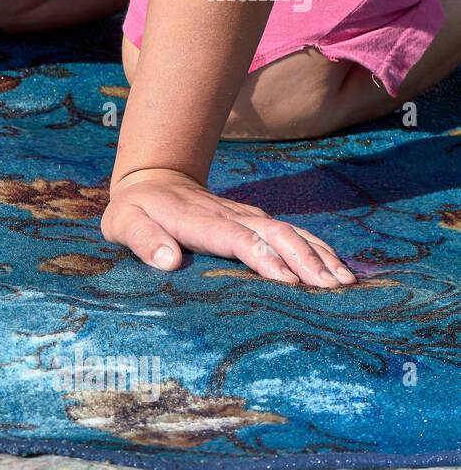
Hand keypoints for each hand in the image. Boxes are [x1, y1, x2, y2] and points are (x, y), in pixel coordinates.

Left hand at [101, 168, 355, 287]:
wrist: (151, 181)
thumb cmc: (135, 212)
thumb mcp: (124, 225)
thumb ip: (145, 241)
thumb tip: (169, 261)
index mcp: (197, 220)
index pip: (236, 238)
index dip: (263, 256)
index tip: (288, 280)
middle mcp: (229, 215)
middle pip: (274, 234)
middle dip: (305, 259)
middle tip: (332, 288)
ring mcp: (246, 216)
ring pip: (289, 232)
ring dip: (318, 255)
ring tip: (345, 282)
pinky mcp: (255, 220)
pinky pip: (292, 233)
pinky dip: (318, 248)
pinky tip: (340, 268)